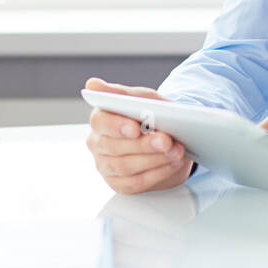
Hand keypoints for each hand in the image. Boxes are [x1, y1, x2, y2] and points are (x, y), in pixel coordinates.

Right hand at [84, 77, 192, 193]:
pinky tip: (172, 163)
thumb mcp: (142, 98)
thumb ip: (121, 93)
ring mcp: (105, 165)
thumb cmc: (151, 114)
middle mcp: (97, 143)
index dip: (117, 126)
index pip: (100, 122)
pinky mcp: (119, 183)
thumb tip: (92, 84)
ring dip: (154, 159)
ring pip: (125, 166)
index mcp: (100, 118)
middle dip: (143, 144)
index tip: (135, 128)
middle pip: (114, 147)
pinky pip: (136, 183)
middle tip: (166, 140)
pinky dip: (157, 173)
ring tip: (175, 151)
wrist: (166, 136)